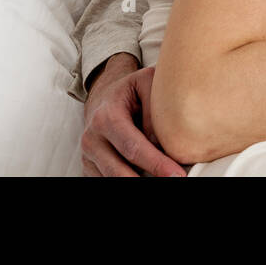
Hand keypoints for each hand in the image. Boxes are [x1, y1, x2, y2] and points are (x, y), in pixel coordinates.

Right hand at [81, 54, 185, 176]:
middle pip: (120, 171)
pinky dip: (129, 177)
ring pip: (114, 178)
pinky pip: (108, 179)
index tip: (176, 174)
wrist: (103, 97)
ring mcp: (88, 156)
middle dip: (149, 179)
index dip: (156, 163)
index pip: (133, 147)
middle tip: (173, 180)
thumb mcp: (146, 83)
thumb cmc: (130, 91)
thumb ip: (156, 109)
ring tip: (161, 176)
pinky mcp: (90, 167)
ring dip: (139, 179)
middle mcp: (92, 139)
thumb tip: (161, 142)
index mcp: (106, 117)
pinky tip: (146, 174)